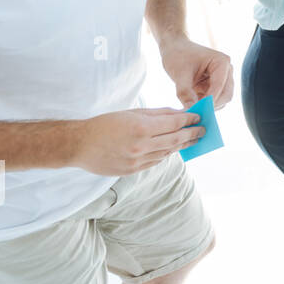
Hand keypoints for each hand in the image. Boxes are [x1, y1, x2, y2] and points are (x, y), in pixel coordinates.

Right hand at [69, 108, 204, 175]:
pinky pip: (156, 161)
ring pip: (167, 152)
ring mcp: (138, 160)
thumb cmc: (106, 124)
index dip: (190, 120)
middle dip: (192, 134)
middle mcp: (142, 145)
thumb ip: (158, 114)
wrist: (80, 145)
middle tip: (203, 130)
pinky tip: (172, 148)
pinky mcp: (133, 170)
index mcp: (141, 127)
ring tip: (191, 139)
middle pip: (176, 140)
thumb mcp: (132, 113)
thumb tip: (180, 114)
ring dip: (181, 145)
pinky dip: (166, 154)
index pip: (175, 124)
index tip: (199, 118)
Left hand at [160, 36, 234, 108]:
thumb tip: (190, 110)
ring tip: (191, 108)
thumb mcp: (179, 74)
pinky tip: (192, 105)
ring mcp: (224, 78)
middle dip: (212, 105)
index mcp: (222, 62)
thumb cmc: (178, 55)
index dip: (210, 99)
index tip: (197, 110)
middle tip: (195, 113)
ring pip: (222, 100)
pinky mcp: (217, 85)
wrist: (175, 48)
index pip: (220, 86)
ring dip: (209, 106)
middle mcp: (227, 70)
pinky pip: (215, 100)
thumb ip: (185, 92)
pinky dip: (205, 105)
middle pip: (226, 95)